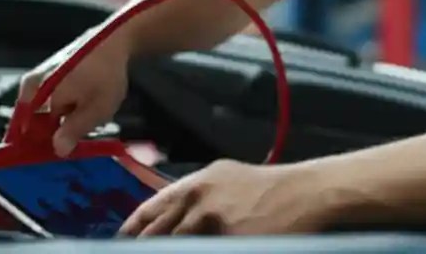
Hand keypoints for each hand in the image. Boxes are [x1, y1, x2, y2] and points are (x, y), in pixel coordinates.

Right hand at [12, 24, 130, 156]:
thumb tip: (56, 150)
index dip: (32, 150)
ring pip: (40, 115)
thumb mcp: (97, 108)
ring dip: (55, 127)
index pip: (24, 132)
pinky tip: (77, 117)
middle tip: (65, 150)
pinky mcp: (47, 78)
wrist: (113, 41)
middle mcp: (31, 86)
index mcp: (38, 93)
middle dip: (45, 139)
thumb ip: (74, 130)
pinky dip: (58, 114)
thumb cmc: (106, 74)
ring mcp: (37, 80)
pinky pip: (46, 104)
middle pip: (30, 124)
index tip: (44, 164)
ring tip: (77, 131)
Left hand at [119, 160, 330, 236]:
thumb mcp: (228, 178)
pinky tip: (195, 252)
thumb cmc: (271, 187)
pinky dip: (192, 252)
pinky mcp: (229, 238)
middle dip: (142, 244)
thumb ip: (198, 194)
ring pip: (175, 242)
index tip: (120, 240)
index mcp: (196, 182)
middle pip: (156, 230)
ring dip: (166, 248)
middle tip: (127, 253)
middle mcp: (198, 198)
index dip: (132, 227)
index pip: (151, 207)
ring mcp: (211, 220)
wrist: (305, 192)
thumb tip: (174, 215)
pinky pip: (200, 250)